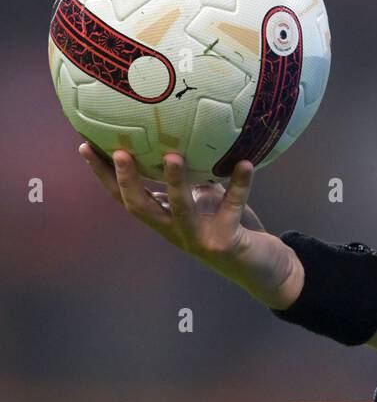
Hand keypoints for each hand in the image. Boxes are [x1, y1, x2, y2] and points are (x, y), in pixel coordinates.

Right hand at [79, 144, 301, 307]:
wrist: (264, 269)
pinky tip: (245, 163)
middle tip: (120, 152)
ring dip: (175, 183)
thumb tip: (184, 132)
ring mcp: (198, 239)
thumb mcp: (206, 197)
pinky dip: (239, 184)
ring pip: (180, 210)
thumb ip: (194, 175)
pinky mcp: (225, 242)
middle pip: (140, 207)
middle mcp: (175, 231)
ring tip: (173, 157)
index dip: (103, 176)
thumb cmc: (231, 226)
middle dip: (128, 181)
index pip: (125, 197)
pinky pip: (232, 206)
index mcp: (165, 220)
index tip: (85, 146)